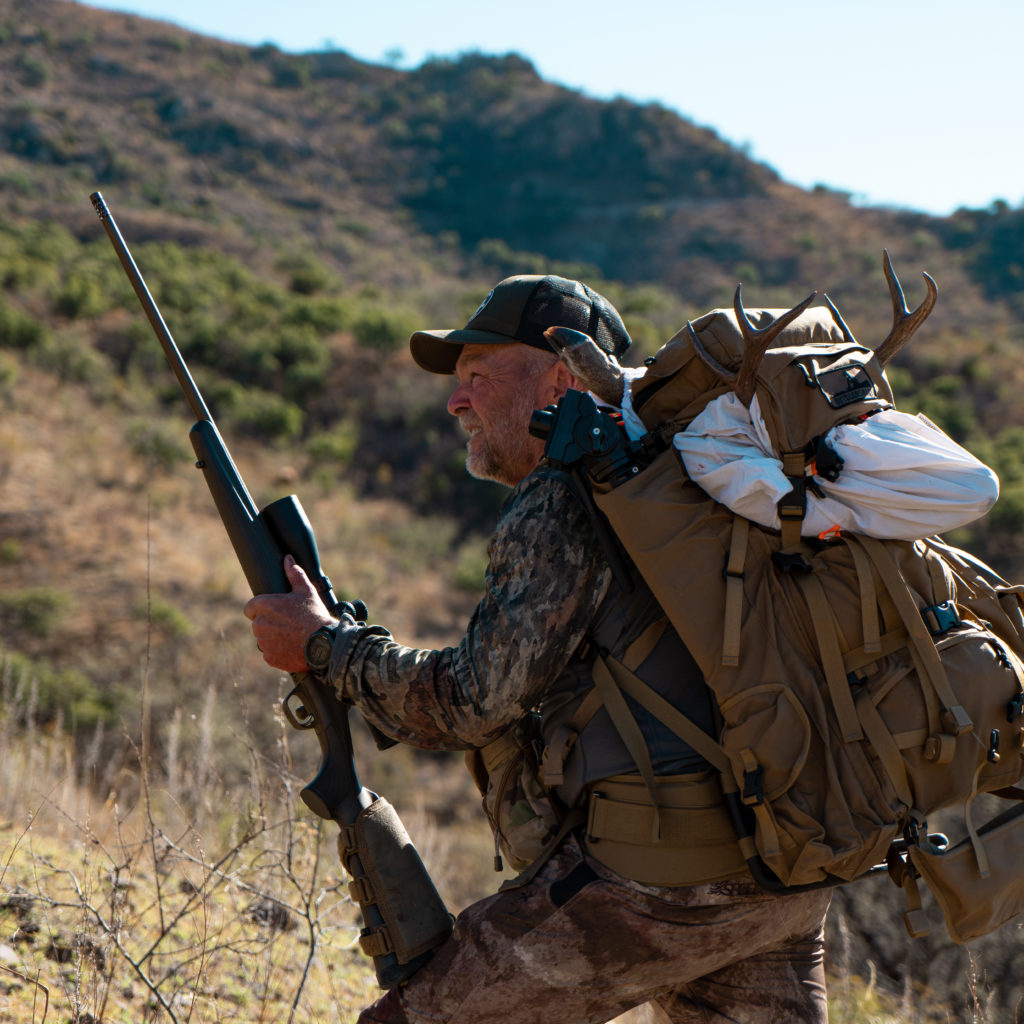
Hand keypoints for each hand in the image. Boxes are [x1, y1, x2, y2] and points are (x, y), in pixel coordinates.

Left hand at [244, 555, 336, 673]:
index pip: (250, 608)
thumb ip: (294, 574)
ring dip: (273, 638)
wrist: (324, 643)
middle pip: (258, 624)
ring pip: (263, 640)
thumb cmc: (315, 614)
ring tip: (292, 636)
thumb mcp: (306, 591)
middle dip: (269, 624)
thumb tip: (288, 559)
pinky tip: (292, 647)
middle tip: (288, 624)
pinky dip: (278, 652)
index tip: (274, 612)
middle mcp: (259, 624)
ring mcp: (263, 642)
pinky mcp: (269, 658)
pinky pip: (270, 654)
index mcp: (264, 605)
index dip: (261, 609)